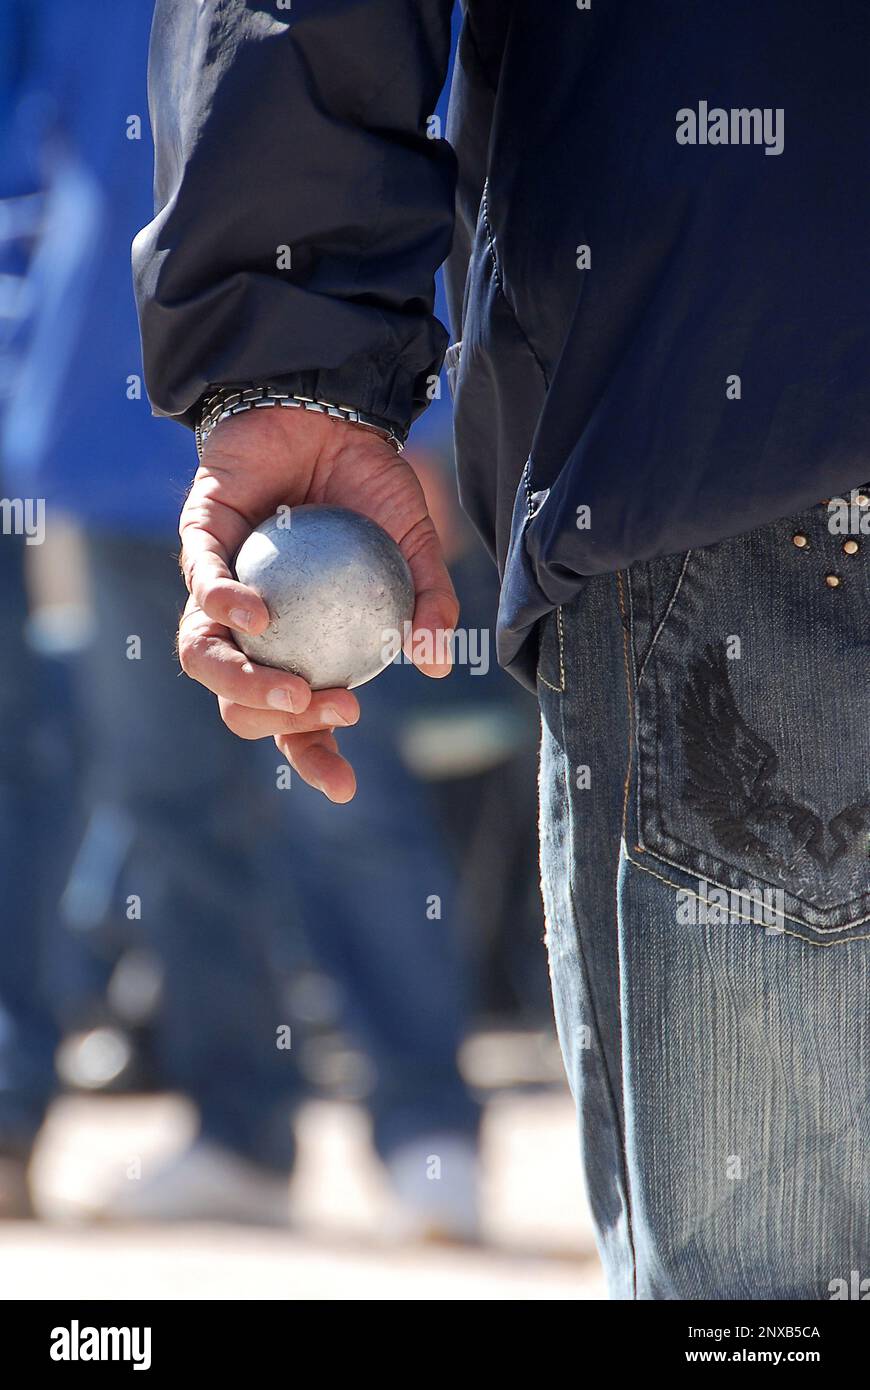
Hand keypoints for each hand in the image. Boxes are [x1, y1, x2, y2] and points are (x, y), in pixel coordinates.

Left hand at [177, 405, 458, 802]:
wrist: (333, 408)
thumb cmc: (370, 484)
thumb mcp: (415, 547)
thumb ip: (428, 603)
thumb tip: (438, 662)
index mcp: (300, 642)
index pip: (297, 718)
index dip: (314, 757)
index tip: (345, 784)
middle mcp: (253, 627)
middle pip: (239, 705)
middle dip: (283, 726)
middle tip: (338, 707)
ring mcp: (222, 584)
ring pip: (202, 657)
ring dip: (243, 685)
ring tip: (291, 689)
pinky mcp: (200, 537)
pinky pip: (200, 582)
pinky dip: (227, 604)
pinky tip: (260, 614)